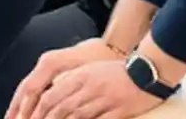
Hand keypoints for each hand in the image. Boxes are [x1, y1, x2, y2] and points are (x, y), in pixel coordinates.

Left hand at [25, 59, 164, 118]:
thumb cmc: (117, 73)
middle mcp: (89, 87)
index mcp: (79, 77)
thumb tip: (51, 97)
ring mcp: (104, 99)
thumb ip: (71, 82)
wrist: (147, 71)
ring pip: (77, 116)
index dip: (39, 111)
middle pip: (61, 108)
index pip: (52, 96)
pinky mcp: (120, 110)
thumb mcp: (90, 71)